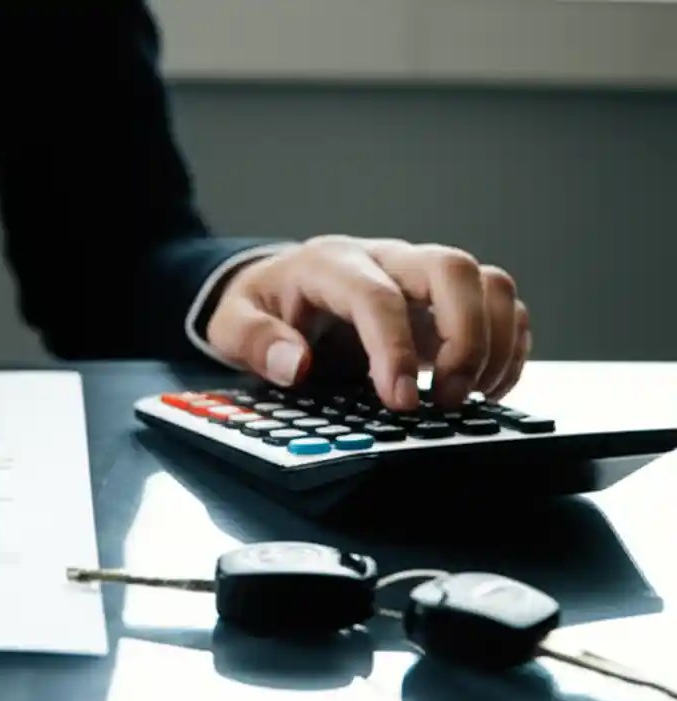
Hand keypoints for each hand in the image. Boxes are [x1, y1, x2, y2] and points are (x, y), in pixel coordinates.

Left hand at [206, 236, 529, 410]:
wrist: (278, 287)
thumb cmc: (261, 306)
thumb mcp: (232, 324)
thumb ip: (255, 341)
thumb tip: (296, 365)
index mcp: (331, 263)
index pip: (376, 296)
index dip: (395, 349)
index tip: (401, 401)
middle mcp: (386, 259)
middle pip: (451, 269)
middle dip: (464, 338)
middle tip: (446, 399)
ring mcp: (421, 276)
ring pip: (487, 282)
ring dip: (494, 342)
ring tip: (467, 396)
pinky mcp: (446, 299)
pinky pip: (500, 306)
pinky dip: (508, 346)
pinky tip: (485, 388)